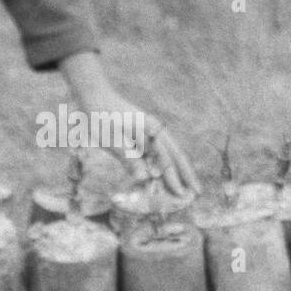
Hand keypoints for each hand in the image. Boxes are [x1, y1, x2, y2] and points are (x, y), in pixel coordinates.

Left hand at [57, 51, 199, 195]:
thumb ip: (128, 157)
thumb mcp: (112, 138)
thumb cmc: (101, 117)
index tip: (182, 193)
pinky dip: (160, 167)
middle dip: (186, 175)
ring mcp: (147, 135)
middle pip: (175, 156)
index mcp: (152, 129)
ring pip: (166, 157)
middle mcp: (154, 132)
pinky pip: (154, 155)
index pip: (168, 158)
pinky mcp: (138, 138)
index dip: (175, 177)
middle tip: (198, 192)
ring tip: (186, 187)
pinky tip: (163, 178)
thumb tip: (144, 177)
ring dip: (176, 172)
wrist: (92, 97)